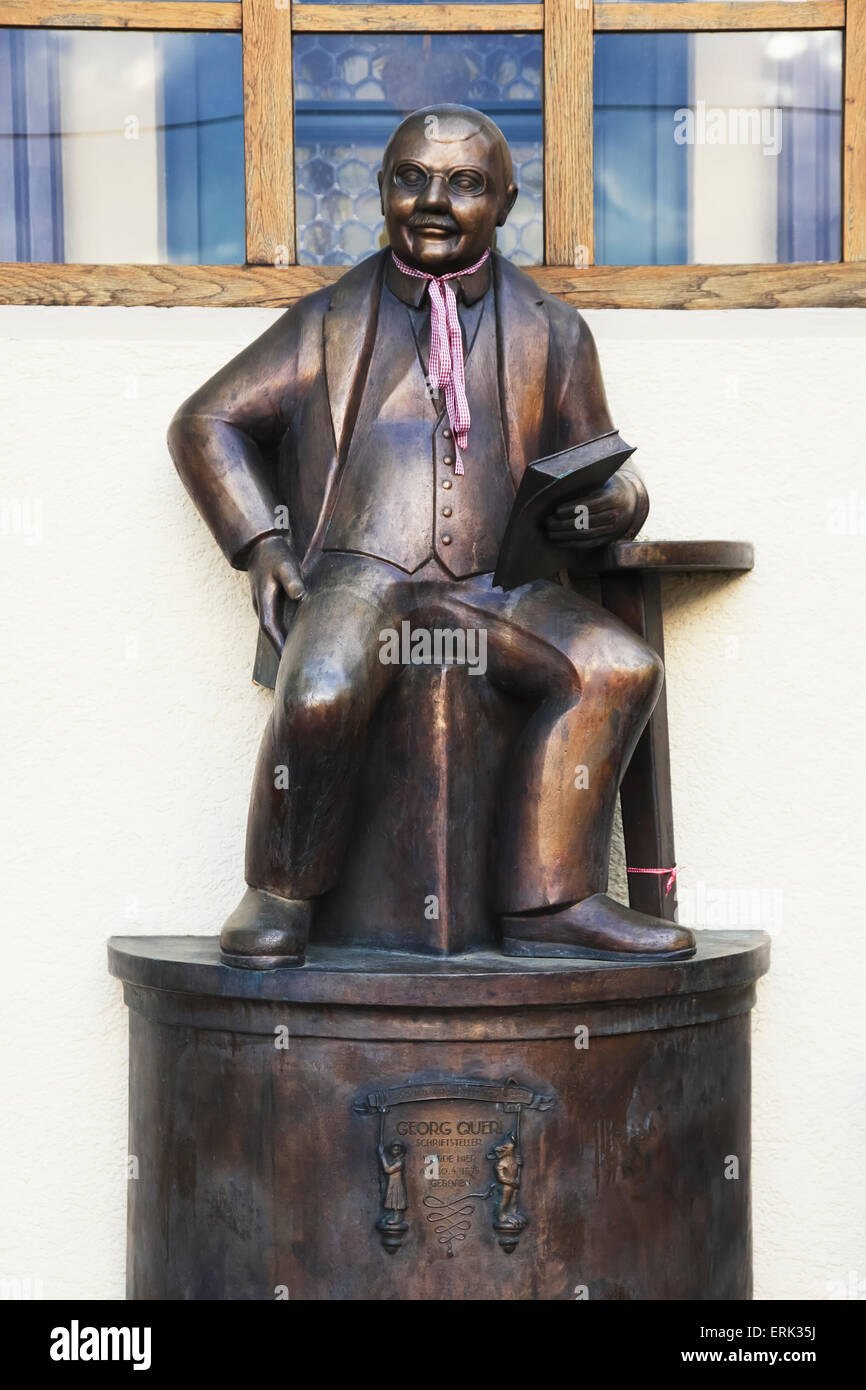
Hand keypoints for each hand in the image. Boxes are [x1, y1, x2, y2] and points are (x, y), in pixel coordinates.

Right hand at [247, 535, 305, 653]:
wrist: (262, 546)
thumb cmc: (275, 555)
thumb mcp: (286, 565)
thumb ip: (292, 580)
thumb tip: (299, 595)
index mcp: (265, 602)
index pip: (271, 630)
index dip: (279, 646)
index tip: (288, 663)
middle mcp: (262, 608)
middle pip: (272, 636)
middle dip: (282, 653)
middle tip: (295, 671)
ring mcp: (264, 607)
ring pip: (274, 631)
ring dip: (283, 645)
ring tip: (296, 662)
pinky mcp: (270, 605)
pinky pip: (277, 625)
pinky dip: (285, 635)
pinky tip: (296, 642)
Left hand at [545, 472, 639, 548]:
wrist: (629, 501)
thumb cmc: (607, 487)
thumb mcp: (601, 481)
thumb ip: (586, 485)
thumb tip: (558, 488)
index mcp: (615, 497)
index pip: (592, 505)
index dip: (574, 508)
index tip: (557, 510)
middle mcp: (616, 514)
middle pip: (587, 521)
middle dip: (565, 523)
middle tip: (548, 521)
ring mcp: (613, 529)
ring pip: (587, 534)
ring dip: (566, 535)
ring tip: (550, 532)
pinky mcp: (608, 538)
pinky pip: (589, 543)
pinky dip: (572, 543)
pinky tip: (559, 541)